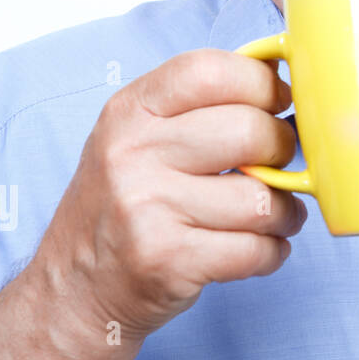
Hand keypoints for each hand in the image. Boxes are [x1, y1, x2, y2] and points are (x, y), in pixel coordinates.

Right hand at [0, 49, 306, 359]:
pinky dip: (273, 251)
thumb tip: (280, 78)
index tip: (278, 103)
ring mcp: (147, 208)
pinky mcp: (167, 260)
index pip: (211, 71)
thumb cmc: (126, 203)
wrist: (73, 288)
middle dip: (282, 148)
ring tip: (274, 215)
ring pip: (262, 198)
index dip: (262, 83)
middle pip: (250, 130)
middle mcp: (132, 153)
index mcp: (130, 111)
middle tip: (278, 162)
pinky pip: (256, 249)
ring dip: (286, 211)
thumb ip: (201, 106)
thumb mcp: (140, 137)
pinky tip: (259, 247)